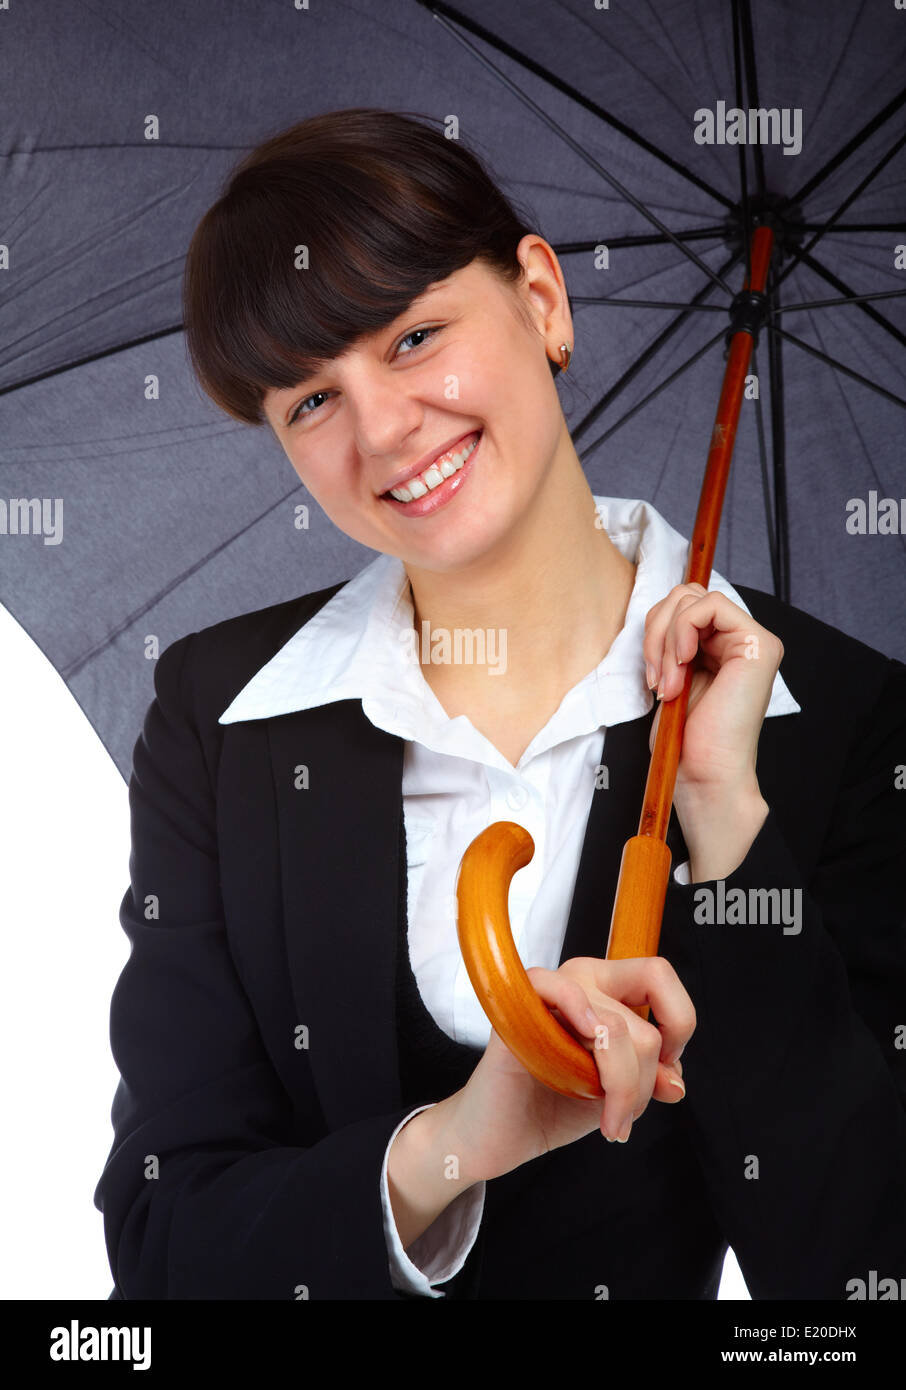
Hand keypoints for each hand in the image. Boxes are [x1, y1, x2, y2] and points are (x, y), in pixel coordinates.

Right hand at [444, 955, 694, 1183]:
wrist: (504, 1135)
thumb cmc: (556, 1105)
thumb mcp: (618, 1091)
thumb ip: (649, 1074)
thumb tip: (674, 1082)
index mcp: (609, 988)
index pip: (659, 977)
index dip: (678, 1024)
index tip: (664, 1070)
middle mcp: (582, 980)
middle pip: (644, 1025)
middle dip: (642, 1083)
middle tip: (623, 1115)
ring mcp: (549, 992)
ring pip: (615, 1029)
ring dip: (621, 1090)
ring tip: (609, 1121)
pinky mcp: (518, 1010)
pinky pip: (559, 990)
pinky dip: (581, 1018)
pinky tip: (583, 1061)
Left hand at [643, 583, 777, 876]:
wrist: (703, 775)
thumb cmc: (685, 739)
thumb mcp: (669, 676)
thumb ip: (671, 641)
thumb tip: (658, 610)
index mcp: (722, 647)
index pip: (682, 605)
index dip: (655, 630)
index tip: (650, 675)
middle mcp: (741, 640)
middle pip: (685, 595)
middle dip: (656, 632)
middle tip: (655, 678)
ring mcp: (753, 640)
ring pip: (692, 598)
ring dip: (664, 639)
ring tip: (667, 682)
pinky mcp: (758, 645)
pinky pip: (709, 606)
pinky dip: (681, 632)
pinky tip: (681, 668)